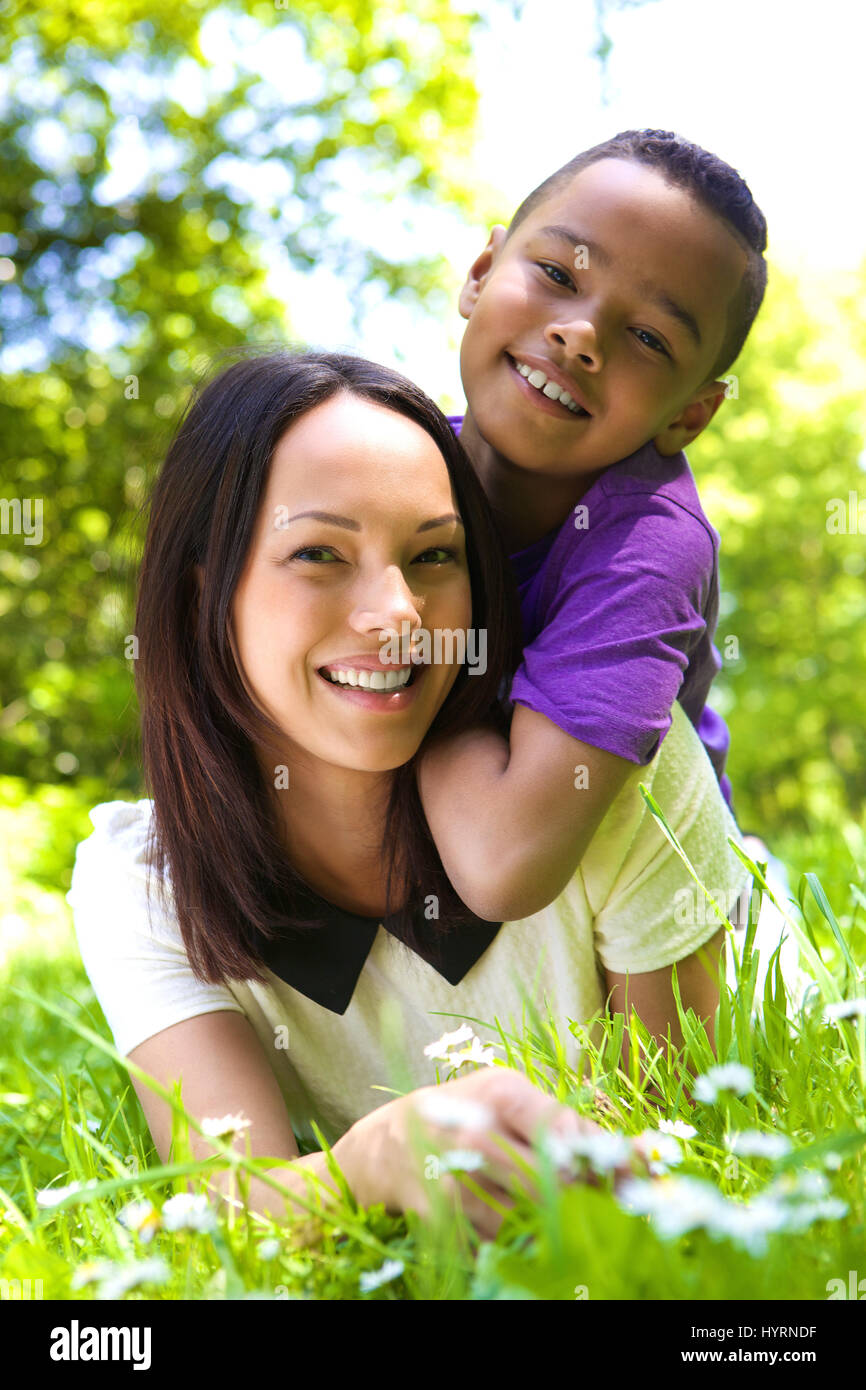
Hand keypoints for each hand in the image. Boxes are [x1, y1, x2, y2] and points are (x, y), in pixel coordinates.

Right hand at [340, 1067, 628, 1241]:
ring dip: (554, 1224)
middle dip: (586, 1198)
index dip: (605, 1157)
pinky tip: (521, 1229)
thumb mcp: (510, 1098)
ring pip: (530, 1218)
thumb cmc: (465, 1113)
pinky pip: (500, 1241)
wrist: (387, 1147)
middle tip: (604, 1206)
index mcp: (501, 1092)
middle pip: (554, 1181)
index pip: (568, 1130)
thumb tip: (642, 1152)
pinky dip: (518, 1241)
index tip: (629, 1174)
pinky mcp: (443, 1219)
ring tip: (562, 1217)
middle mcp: (476, 1132)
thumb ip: (568, 1123)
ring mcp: (456, 1179)